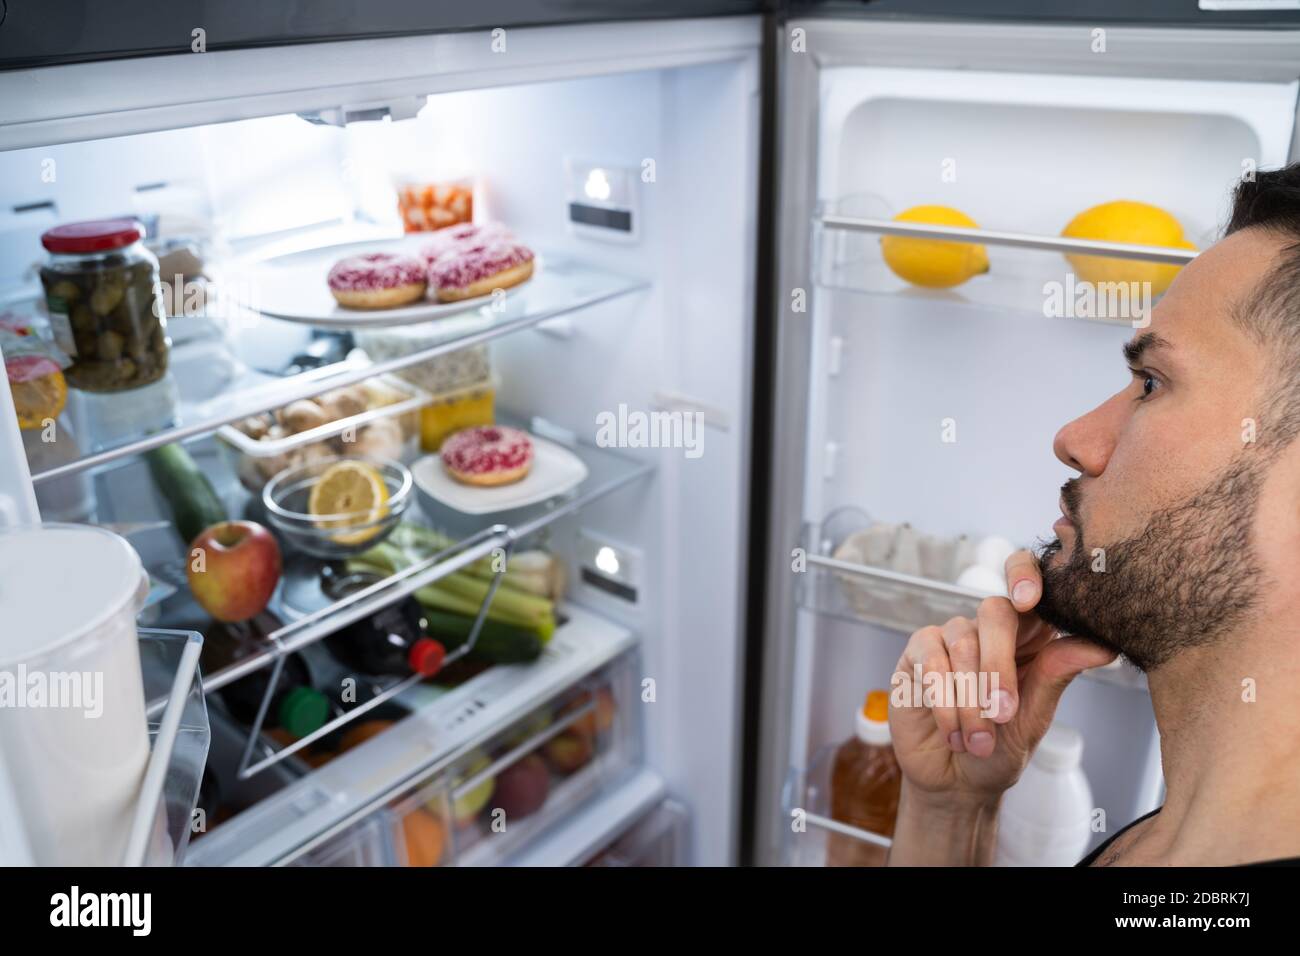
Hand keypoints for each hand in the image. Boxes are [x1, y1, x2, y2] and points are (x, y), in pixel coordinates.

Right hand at [888, 550, 1116, 805]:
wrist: (957, 783)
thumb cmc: (1002, 748)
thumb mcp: (1034, 717)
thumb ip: (1057, 676)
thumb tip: (1104, 646)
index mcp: (1028, 633)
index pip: (1028, 579)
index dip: (1025, 575)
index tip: (1028, 600)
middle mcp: (988, 628)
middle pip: (994, 612)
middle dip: (999, 665)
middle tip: (1002, 713)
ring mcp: (949, 637)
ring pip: (962, 643)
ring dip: (970, 700)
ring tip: (978, 743)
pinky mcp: (916, 653)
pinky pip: (930, 660)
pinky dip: (943, 700)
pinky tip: (952, 732)